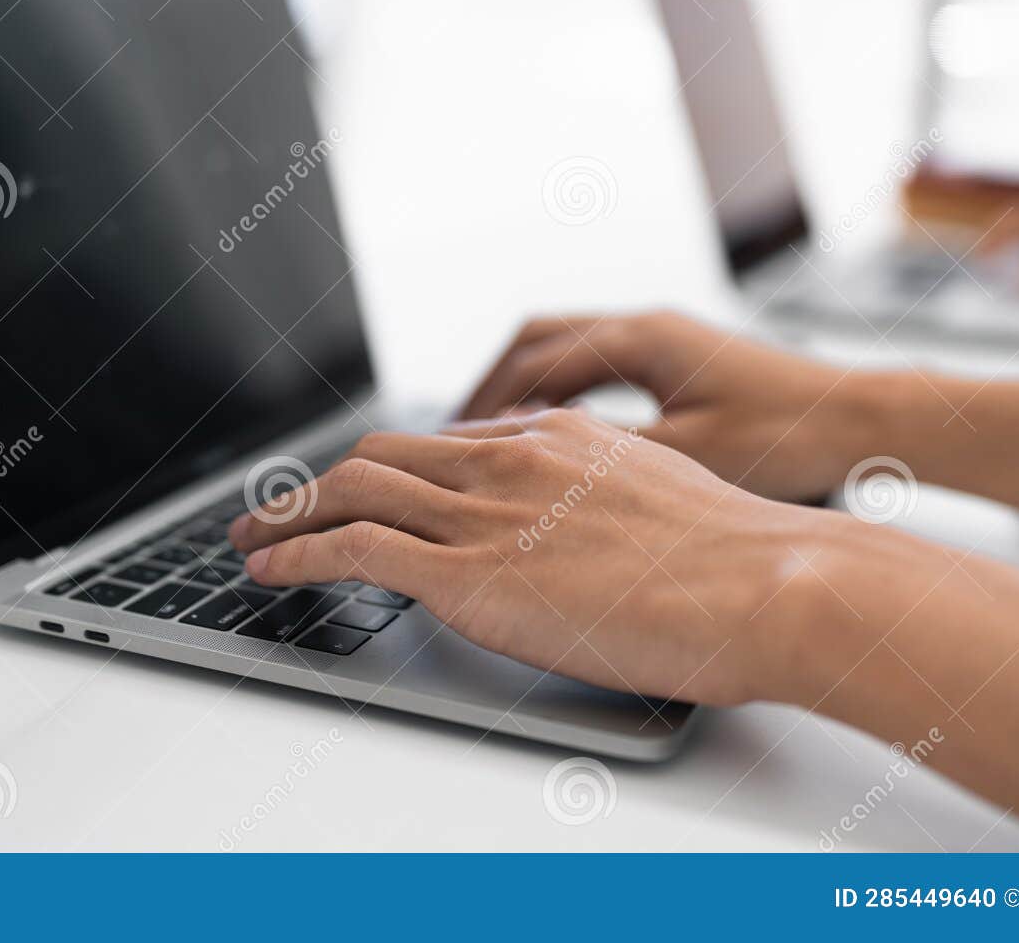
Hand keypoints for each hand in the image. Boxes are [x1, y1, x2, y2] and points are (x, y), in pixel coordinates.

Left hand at [228, 407, 833, 706]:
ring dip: (289, 514)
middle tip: (282, 505)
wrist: (767, 581)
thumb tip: (582, 529)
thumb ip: (605, 499)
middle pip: (383, 453)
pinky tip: (269, 571)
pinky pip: (352, 549)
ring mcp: (485, 511)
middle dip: (321, 481)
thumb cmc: (741, 560)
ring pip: (352, 488)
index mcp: (558, 438)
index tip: (367, 486)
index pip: (447, 443)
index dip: (394, 467)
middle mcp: (509, 459)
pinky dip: (296, 555)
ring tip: (251, 536)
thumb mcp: (667, 501)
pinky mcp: (466, 572)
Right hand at [460, 310, 880, 501]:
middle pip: (536, 340)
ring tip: (493, 436)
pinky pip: (598, 363)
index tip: (449, 445)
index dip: (483, 406)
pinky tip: (559, 437)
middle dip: (489, 385)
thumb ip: (602, 455)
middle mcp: (646, 326)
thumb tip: (530, 462)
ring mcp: (665, 337)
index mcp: (638, 339)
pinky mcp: (682, 358)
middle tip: (453, 435)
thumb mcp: (685, 457)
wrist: (862, 420)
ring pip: (566, 348)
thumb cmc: (788, 437)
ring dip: (524, 386)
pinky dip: (563, 393)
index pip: (530, 363)